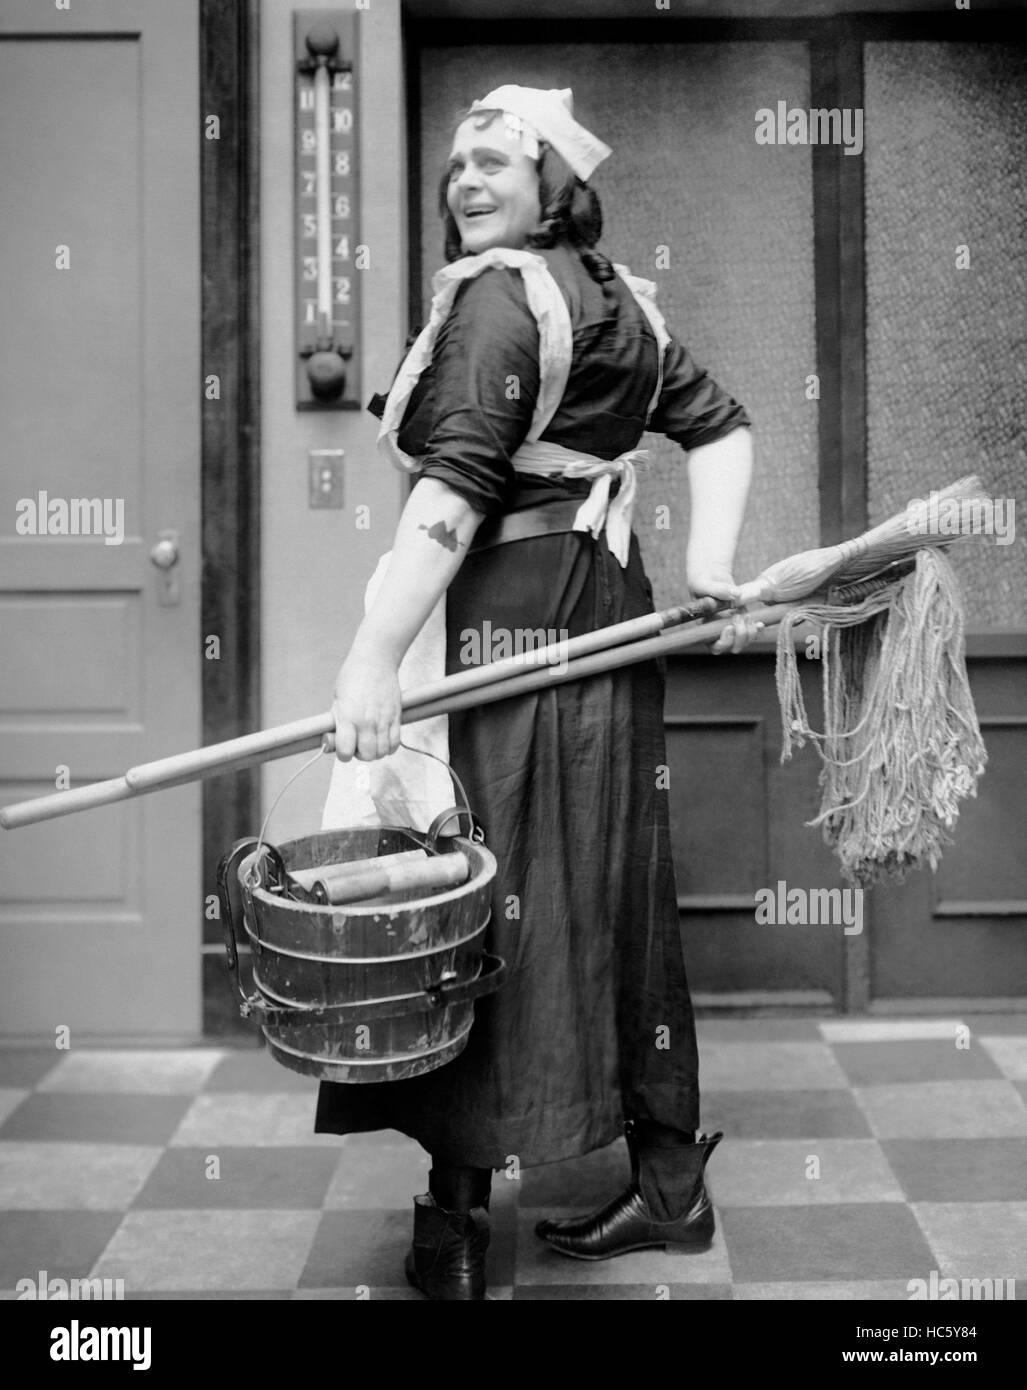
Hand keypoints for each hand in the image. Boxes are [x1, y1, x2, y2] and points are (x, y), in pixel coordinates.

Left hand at [331, 641, 402, 760]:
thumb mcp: (338, 699)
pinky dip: (389, 746)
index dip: (343, 754)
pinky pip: (395, 743)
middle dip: (360, 755)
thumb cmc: (353, 677)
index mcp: (349, 717)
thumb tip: (337, 739)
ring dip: (375, 752)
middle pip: (367, 755)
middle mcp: (367, 722)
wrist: (375, 660)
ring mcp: (384, 720)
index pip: (346, 751)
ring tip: (370, 742)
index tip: (343, 749)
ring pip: (382, 752)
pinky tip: (382, 739)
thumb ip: (339, 721)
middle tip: (357, 745)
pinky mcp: (396, 717)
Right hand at [687, 560, 764, 655]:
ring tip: (747, 616)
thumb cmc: (702, 583)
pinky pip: (753, 633)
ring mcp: (733, 628)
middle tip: (738, 617)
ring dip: (750, 633)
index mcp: (706, 629)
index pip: (715, 646)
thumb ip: (717, 590)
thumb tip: (736, 594)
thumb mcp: (703, 585)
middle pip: (732, 647)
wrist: (711, 577)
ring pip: (744, 642)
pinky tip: (760, 623)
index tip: (729, 626)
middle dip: (740, 636)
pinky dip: (758, 630)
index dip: (724, 642)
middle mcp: (719, 632)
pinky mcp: (743, 621)